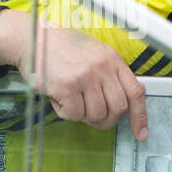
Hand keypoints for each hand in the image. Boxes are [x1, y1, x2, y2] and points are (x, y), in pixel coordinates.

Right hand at [0, 8, 147, 140]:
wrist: (31, 38)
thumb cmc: (58, 46)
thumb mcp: (92, 51)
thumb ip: (109, 71)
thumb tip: (128, 94)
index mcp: (111, 58)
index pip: (134, 91)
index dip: (139, 116)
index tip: (140, 133)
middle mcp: (101, 66)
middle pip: (117, 108)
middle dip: (106, 119)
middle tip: (92, 116)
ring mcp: (85, 76)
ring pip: (96, 114)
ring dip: (82, 114)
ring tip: (70, 100)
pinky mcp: (68, 86)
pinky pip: (74, 114)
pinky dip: (65, 112)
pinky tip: (58, 98)